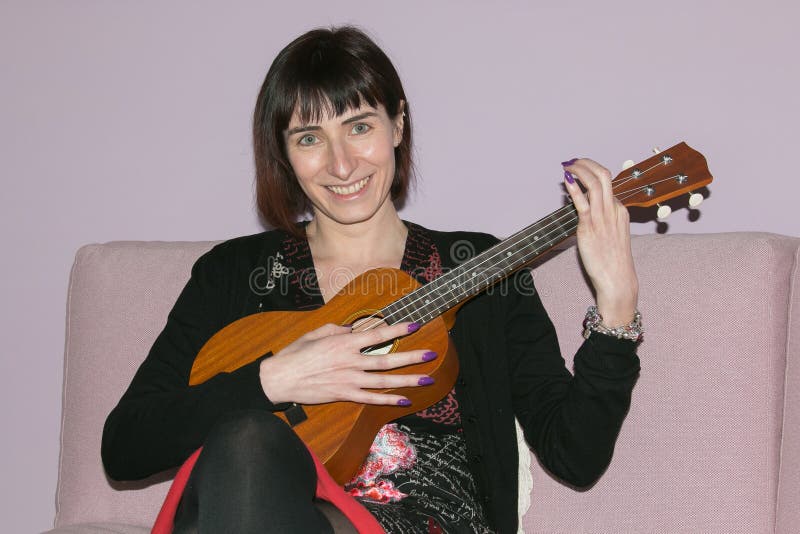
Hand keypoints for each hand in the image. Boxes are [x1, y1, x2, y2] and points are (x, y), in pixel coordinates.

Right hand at [259, 321, 434, 405]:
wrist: (279, 379)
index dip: (397, 329)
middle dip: (411, 356)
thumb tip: (355, 329)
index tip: (414, 324)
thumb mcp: (315, 333)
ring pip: (384, 380)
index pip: (377, 334)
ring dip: (407, 379)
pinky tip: (405, 400)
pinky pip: (371, 398)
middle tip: (431, 354)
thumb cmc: (295, 354)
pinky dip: (389, 400)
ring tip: (427, 378)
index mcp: (344, 342)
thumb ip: (337, 329)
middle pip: (387, 359)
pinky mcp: (344, 394)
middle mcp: (350, 361)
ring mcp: (349, 380)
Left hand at [563, 158, 638, 326]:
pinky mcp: (590, 228)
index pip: (607, 182)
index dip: (590, 172)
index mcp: (620, 211)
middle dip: (586, 163)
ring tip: (566, 166)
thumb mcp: (612, 234)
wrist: (618, 280)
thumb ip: (602, 219)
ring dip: (578, 170)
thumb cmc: (612, 261)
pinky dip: (574, 188)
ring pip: (593, 184)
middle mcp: (613, 210)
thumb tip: (585, 206)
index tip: (577, 168)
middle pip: (603, 175)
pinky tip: (567, 181)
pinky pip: (583, 203)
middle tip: (572, 161)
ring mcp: (602, 218)